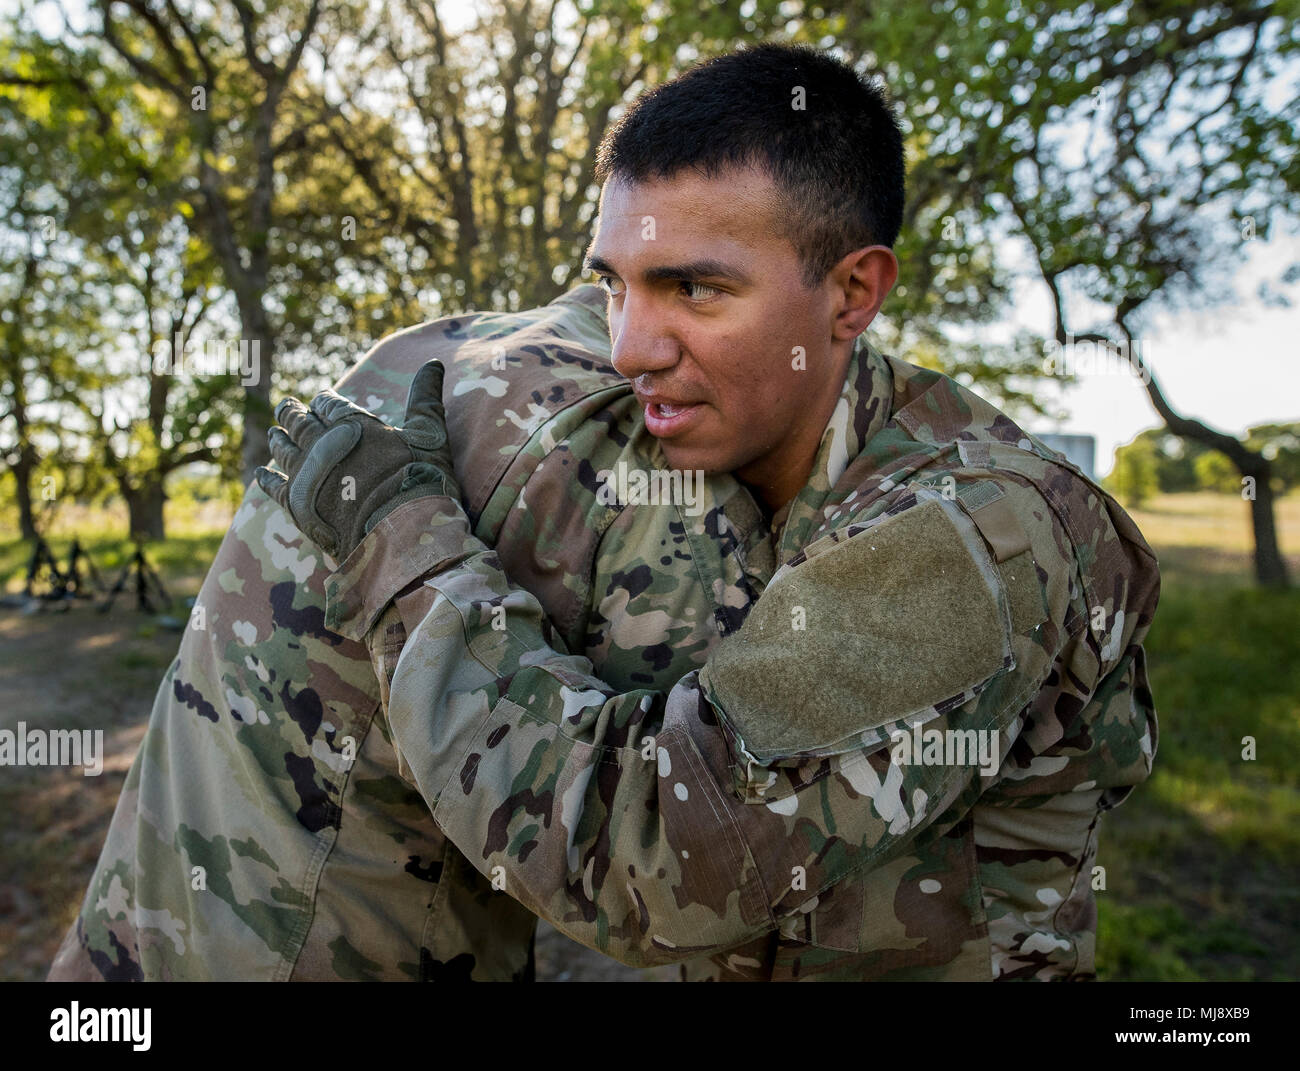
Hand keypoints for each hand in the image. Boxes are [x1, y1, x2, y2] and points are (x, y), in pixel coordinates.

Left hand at [255, 360, 459, 560]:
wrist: (400, 529)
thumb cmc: (419, 479)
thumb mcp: (429, 434)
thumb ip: (425, 398)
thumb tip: (434, 361)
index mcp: (351, 423)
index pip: (329, 404)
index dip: (324, 401)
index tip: (320, 400)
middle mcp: (322, 442)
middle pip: (300, 422)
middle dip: (292, 413)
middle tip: (285, 407)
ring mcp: (306, 473)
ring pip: (284, 449)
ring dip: (278, 438)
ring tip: (274, 433)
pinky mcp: (296, 504)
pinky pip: (273, 487)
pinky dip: (266, 479)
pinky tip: (261, 474)